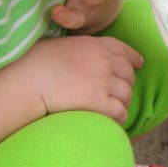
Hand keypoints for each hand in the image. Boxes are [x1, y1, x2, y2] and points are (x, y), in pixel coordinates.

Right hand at [22, 35, 142, 124]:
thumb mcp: (61, 45)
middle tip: (118, 93)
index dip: (133, 58)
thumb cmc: (34, 62)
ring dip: (122, 102)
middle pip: (128, 74)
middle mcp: (104, 61)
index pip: (122, 49)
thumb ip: (78, 50)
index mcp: (95, 44)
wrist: (28, 80)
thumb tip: (79, 57)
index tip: (139, 64)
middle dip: (126, 84)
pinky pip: (119, 112)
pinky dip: (118, 118)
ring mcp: (103, 81)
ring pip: (126, 94)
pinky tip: (113, 121)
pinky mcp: (99, 102)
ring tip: (113, 109)